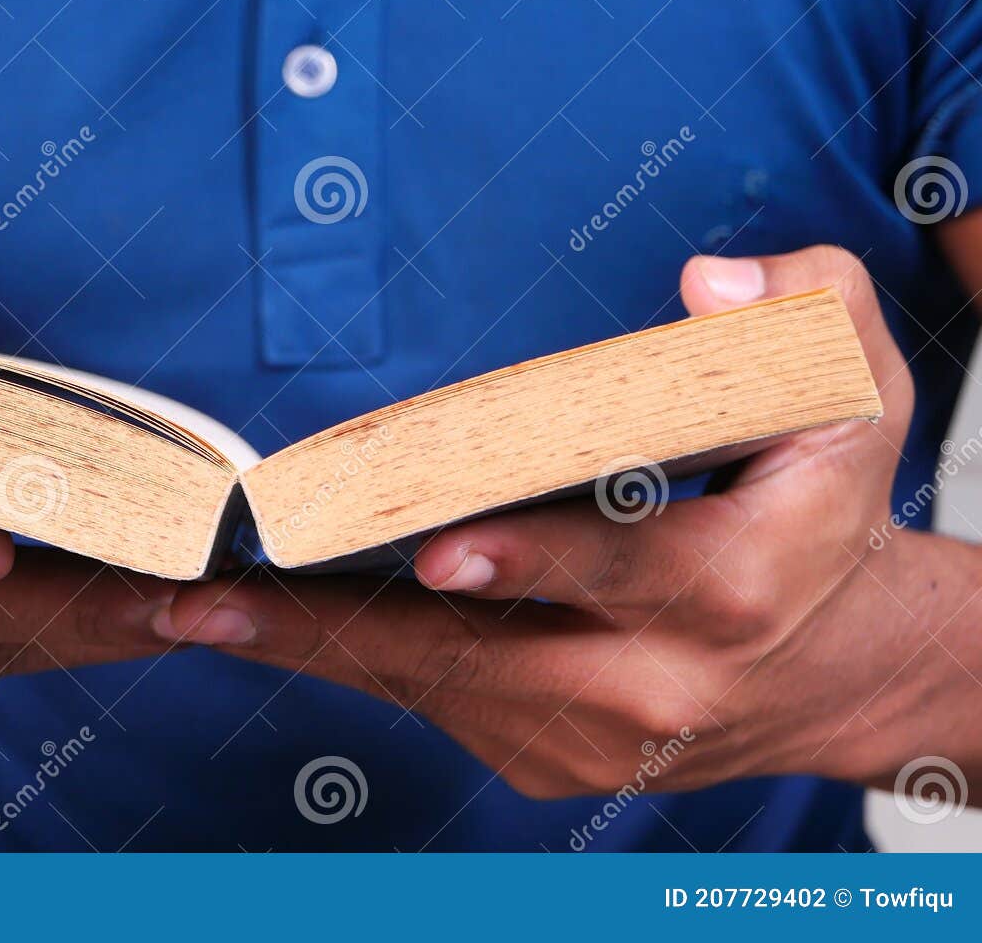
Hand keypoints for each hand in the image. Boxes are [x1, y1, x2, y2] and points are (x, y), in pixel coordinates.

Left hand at [155, 247, 952, 799]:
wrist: (832, 665)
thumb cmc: (820, 510)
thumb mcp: (853, 397)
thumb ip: (806, 314)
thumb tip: (704, 281)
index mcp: (728, 586)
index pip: (622, 566)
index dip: (530, 556)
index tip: (435, 549)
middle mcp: (652, 683)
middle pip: (473, 657)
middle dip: (332, 627)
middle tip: (206, 601)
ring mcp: (590, 736)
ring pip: (428, 689)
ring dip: (305, 649)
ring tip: (185, 611)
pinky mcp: (543, 757)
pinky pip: (426, 704)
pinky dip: (343, 662)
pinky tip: (257, 624)